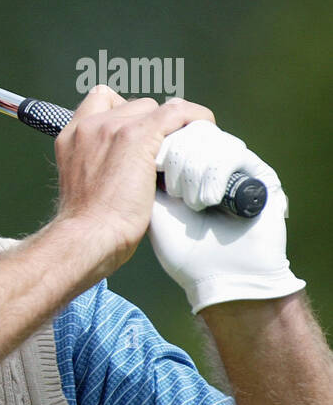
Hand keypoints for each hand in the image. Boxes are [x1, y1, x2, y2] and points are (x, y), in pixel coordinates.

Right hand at [53, 87, 214, 279]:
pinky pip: (176, 112)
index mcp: (70, 137)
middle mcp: (88, 126)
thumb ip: (97, 166)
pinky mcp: (138, 136)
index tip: (136, 132)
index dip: (124, 111)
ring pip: (155, 108)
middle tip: (163, 153)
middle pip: (134, 105)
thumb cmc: (87, 227)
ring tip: (180, 151)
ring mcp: (112, 128)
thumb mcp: (82, 186)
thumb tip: (127, 168)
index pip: (100, 100)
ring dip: (170, 126)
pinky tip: (205, 129)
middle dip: (151, 124)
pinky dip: (195, 117)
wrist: (88, 236)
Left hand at [149, 126, 304, 312]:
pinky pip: (232, 152)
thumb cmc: (182, 249)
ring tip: (193, 203)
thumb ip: (148, 167)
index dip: (161, 142)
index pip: (170, 128)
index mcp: (184, 167)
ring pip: (208, 138)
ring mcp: (235, 166)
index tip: (152, 169)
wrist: (218, 276)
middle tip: (173, 192)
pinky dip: (213, 175)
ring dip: (194, 171)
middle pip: (189, 129)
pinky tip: (208, 201)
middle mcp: (210, 162)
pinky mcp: (259, 174)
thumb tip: (143, 135)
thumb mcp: (152, 204)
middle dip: (176, 157)